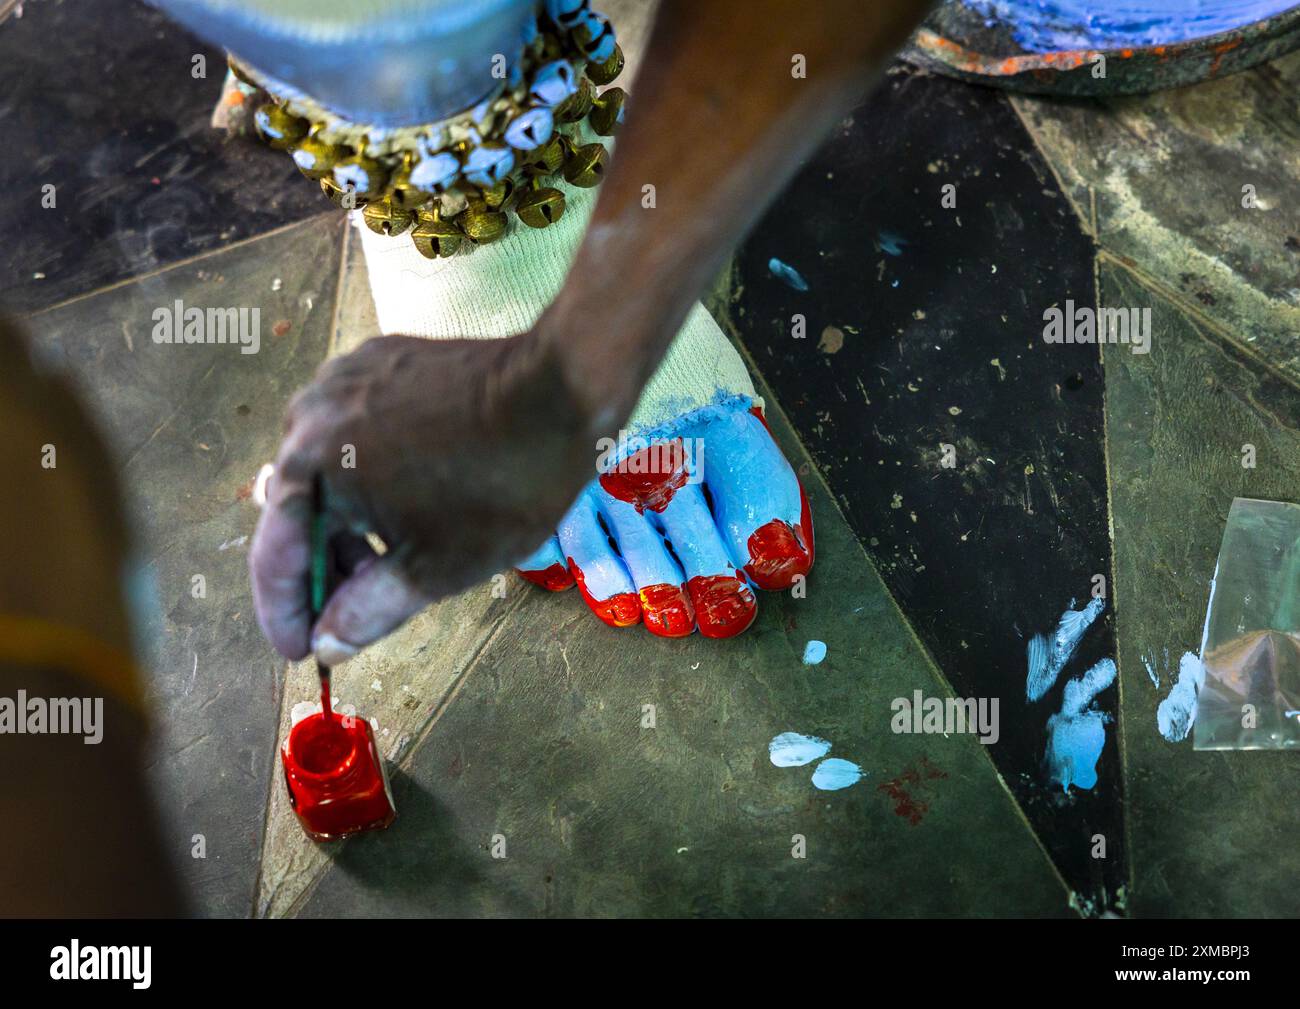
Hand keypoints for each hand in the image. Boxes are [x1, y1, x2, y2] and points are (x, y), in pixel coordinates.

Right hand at [250, 331, 593, 663]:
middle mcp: (310, 414)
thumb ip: (366, 612)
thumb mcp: (433, 569)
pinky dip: (371, 476)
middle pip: (300, 511)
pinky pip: (358, 433)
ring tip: (389, 565)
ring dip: (350, 524)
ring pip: (329, 471)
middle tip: (350, 617)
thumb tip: (328, 641)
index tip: (303, 650)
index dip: (286, 614)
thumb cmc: (502, 485)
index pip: (275, 556)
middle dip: (325, 570)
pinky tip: (408, 505)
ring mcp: (346, 379)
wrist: (562, 392)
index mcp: (308, 466)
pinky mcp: (383, 360)